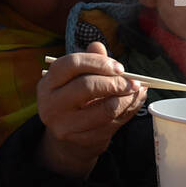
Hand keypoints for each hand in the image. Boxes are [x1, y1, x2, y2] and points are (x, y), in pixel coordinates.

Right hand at [36, 41, 146, 177]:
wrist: (69, 138)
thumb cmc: (75, 100)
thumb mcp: (76, 79)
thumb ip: (88, 61)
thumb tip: (98, 46)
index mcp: (48, 84)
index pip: (71, 64)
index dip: (98, 62)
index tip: (119, 67)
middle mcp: (51, 105)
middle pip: (87, 86)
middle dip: (115, 82)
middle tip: (134, 81)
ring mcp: (65, 125)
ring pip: (105, 109)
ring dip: (128, 98)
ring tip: (138, 91)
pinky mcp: (82, 140)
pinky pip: (113, 124)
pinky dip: (129, 111)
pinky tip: (134, 102)